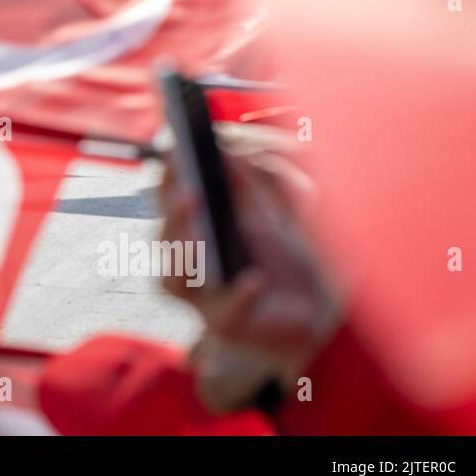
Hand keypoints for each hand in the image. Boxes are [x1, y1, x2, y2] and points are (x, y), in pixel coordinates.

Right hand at [157, 124, 340, 403]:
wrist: (311, 311)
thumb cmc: (281, 260)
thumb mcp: (269, 215)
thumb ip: (247, 187)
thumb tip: (228, 150)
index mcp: (194, 230)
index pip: (167, 202)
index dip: (167, 179)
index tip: (175, 151)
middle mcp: (187, 264)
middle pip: (164, 239)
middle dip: (174, 216)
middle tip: (192, 193)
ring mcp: (201, 297)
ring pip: (172, 280)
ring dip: (185, 255)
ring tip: (202, 234)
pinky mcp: (226, 324)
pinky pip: (224, 312)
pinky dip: (238, 296)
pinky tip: (254, 279)